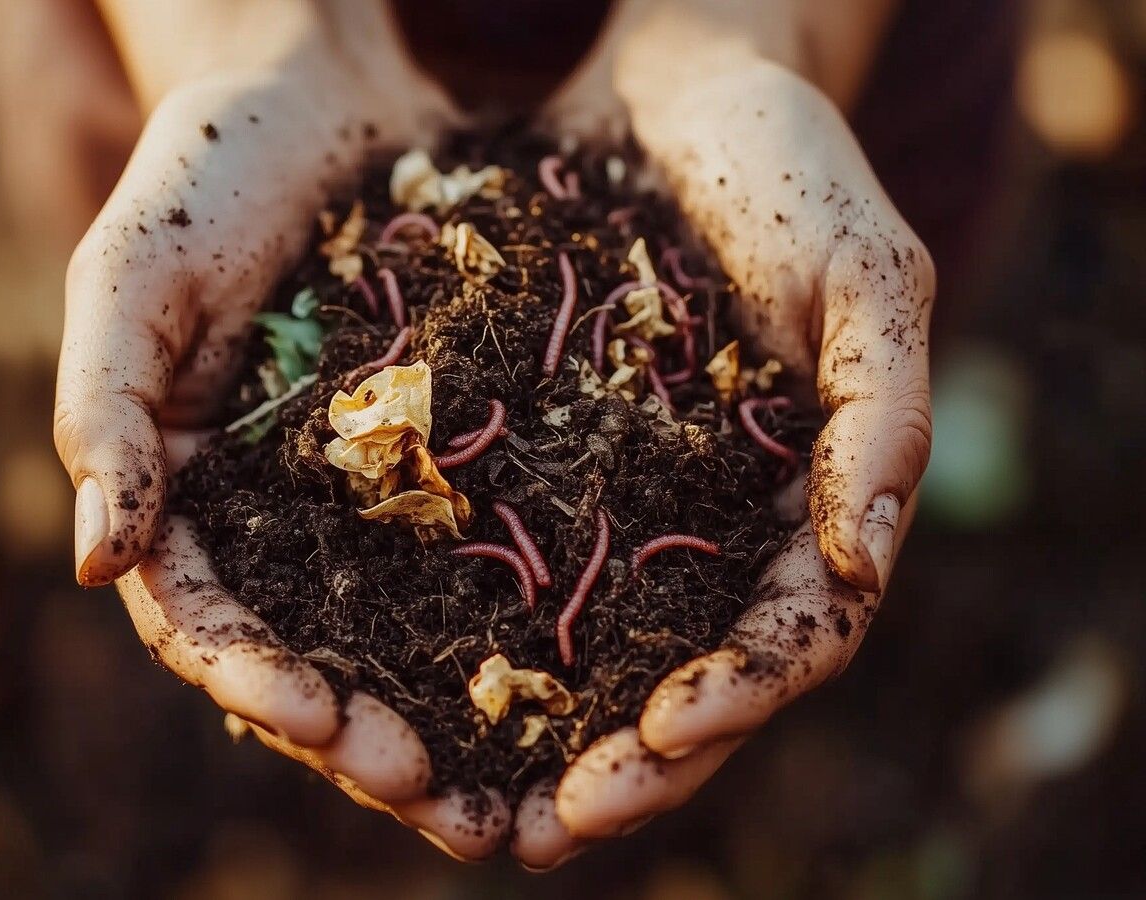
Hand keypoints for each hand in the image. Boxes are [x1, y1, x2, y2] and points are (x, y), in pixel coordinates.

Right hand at [53, 0, 506, 857]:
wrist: (340, 92)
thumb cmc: (219, 169)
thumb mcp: (137, 271)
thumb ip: (103, 409)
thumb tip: (95, 564)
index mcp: (198, 500)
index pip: (211, 624)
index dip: (255, 681)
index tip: (315, 718)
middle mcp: (293, 523)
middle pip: (318, 663)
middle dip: (364, 741)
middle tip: (431, 798)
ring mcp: (388, 502)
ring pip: (414, 642)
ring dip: (455, 729)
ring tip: (508, 801)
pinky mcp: (478, 463)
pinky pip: (502, 560)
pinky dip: (533, 632)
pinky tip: (591, 684)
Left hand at [515, 1, 932, 866]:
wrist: (672, 92)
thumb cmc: (786, 170)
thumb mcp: (862, 270)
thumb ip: (884, 410)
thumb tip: (861, 558)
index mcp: (801, 507)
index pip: (786, 641)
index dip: (733, 698)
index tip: (658, 734)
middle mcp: (708, 531)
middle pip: (676, 680)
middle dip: (622, 765)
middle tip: (542, 831)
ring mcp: (618, 506)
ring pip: (578, 652)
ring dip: (525, 738)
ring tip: (453, 803)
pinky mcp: (529, 465)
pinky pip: (491, 562)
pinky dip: (451, 633)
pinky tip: (389, 679)